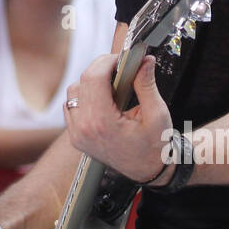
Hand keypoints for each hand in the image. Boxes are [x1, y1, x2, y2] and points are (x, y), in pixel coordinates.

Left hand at [64, 53, 170, 182]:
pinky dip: (84, 95)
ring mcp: (77, 134)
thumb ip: (147, 85)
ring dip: (91, 81)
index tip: (122, 58)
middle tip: (121, 66)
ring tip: (113, 84)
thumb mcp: (157, 114)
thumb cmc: (154, 146)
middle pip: (83, 81)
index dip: (108, 61)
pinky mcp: (75, 136)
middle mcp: (84, 129)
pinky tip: (103, 98)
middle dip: (101, 68)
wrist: (148, 170)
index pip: (94, 78)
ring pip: (74, 91)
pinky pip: (71, 105)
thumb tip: (144, 60)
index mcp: (103, 123)